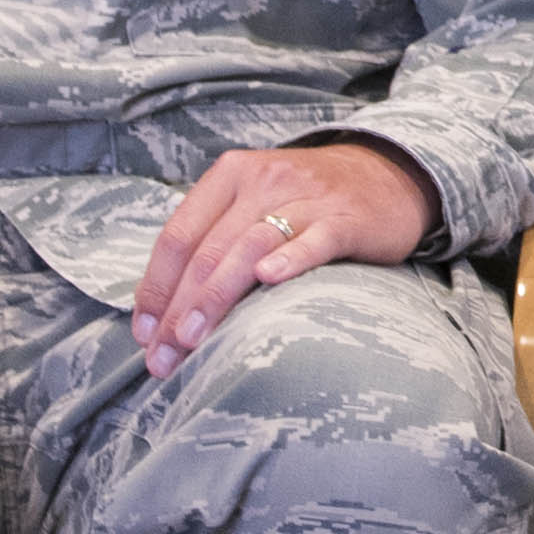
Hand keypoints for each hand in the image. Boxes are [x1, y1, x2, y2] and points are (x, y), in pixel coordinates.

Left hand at [130, 139, 436, 377]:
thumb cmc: (310, 202)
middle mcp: (261, 180)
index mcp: (229, 176)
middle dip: (178, 308)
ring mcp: (305, 198)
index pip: (177, 236)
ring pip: (247, 248)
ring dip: (214, 297)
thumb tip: (166, 307)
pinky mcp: (345, 219)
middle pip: (207, 250)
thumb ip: (215, 240)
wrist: (389, 176)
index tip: (144, 335)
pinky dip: (289, 259)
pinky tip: (269, 280)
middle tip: (162, 357)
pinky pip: (312, 240)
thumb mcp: (255, 204)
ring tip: (192, 339)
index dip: (155, 288)